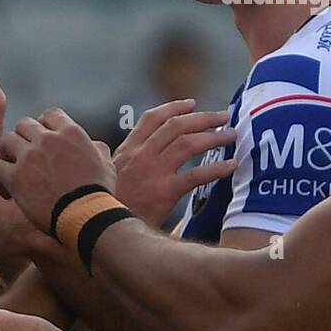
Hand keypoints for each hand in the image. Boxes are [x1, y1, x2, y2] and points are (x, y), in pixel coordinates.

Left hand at [0, 111, 115, 232]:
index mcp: (70, 132)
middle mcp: (47, 139)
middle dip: (23, 138)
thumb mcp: (106, 163)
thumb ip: (96, 148)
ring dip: (8, 154)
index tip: (41, 138)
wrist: (86, 215)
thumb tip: (92, 145)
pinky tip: (6, 191)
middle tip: (24, 155)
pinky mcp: (15, 176)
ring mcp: (29, 156)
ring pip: (6, 141)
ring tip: (12, 169)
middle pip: (24, 125)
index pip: (50, 114)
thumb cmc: (98, 193)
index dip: (43, 125)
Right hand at [112, 99, 235, 225]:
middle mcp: (140, 155)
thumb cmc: (104, 204)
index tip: (191, 104)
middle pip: (176, 126)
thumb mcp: (101, 174)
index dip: (174, 108)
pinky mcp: (164, 191)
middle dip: (202, 118)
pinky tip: (230, 166)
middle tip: (222, 116)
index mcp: (127, 150)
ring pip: (188, 143)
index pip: (152, 119)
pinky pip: (196, 175)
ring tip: (230, 135)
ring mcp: (153, 171)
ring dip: (213, 137)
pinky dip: (216, 169)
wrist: (100, 226)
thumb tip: (104, 148)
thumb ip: (109, 158)